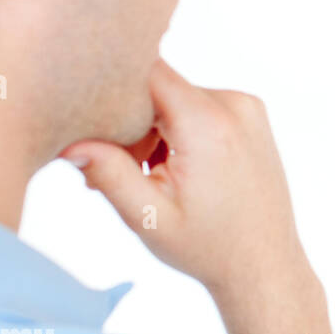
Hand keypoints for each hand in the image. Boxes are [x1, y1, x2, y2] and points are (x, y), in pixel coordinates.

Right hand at [58, 58, 309, 304]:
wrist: (264, 262)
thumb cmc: (207, 246)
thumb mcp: (148, 217)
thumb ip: (108, 173)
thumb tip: (69, 142)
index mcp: (208, 124)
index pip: (146, 71)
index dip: (113, 93)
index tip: (98, 129)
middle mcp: (234, 105)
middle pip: (159, 87)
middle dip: (132, 122)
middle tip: (121, 171)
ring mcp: (247, 107)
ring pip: (176, 96)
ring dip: (155, 129)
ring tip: (152, 176)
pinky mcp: (252, 114)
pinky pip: (200, 105)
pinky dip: (179, 129)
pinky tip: (176, 168)